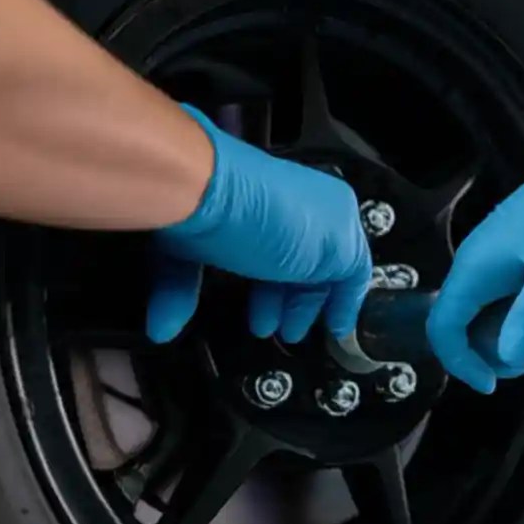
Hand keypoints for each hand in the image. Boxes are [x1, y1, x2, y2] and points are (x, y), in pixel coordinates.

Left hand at [146, 104, 372, 344]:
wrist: (194, 191)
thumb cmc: (271, 218)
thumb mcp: (338, 251)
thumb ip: (350, 271)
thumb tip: (343, 290)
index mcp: (327, 207)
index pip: (343, 257)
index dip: (340, 297)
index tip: (334, 329)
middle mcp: (282, 205)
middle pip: (294, 262)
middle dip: (294, 301)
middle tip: (288, 332)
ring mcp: (235, 215)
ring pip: (246, 264)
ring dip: (251, 300)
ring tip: (254, 327)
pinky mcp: (189, 226)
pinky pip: (188, 267)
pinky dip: (182, 296)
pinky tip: (174, 322)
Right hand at [427, 141, 523, 392]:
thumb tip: (506, 358)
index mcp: (477, 269)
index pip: (444, 328)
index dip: (461, 363)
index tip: (490, 380)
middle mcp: (477, 262)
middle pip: (462, 325)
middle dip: (489, 353)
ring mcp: (494, 257)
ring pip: (484, 312)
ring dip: (508, 335)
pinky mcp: (513, 254)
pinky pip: (503, 296)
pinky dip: (520, 316)